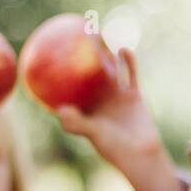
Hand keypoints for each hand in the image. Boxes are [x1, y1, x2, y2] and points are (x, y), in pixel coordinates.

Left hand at [51, 47, 179, 190]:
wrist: (142, 155)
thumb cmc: (115, 149)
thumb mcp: (95, 134)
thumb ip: (78, 123)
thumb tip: (61, 111)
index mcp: (84, 109)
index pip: (67, 90)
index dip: (57, 76)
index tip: (48, 59)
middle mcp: (98, 100)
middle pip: (86, 74)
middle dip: (79, 57)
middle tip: (72, 37)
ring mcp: (115, 96)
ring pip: (108, 70)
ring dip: (104, 54)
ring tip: (97, 36)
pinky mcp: (132, 95)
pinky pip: (129, 74)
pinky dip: (127, 62)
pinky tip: (122, 48)